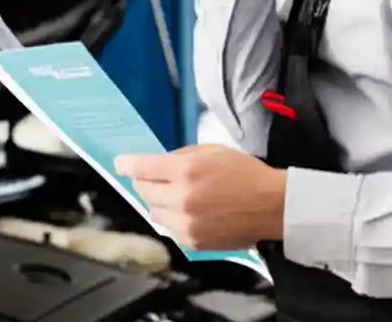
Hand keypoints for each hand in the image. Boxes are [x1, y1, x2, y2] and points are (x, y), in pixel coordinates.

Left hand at [114, 144, 286, 249]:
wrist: (271, 206)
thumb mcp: (213, 151)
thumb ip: (182, 155)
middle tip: (156, 178)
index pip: (142, 168)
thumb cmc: (246, 173)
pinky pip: (169, 228)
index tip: (120, 164)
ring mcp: (186, 223)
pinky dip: (173, 219)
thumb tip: (158, 164)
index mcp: (186, 170)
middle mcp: (182, 198)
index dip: (127, 164)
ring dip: (158, 202)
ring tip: (177, 196)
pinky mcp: (192, 241)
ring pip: (153, 212)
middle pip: (143, 190)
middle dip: (146, 182)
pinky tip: (190, 212)